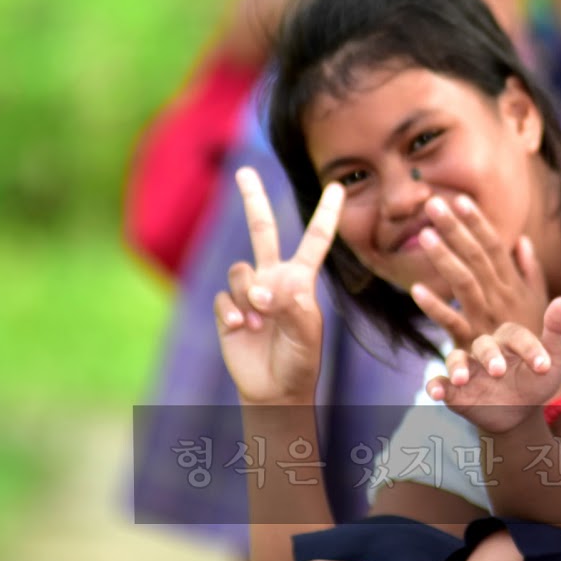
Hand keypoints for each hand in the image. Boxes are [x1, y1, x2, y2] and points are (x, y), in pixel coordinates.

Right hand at [214, 167, 341, 405]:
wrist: (274, 389)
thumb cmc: (300, 360)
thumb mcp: (307, 333)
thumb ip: (292, 306)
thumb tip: (266, 288)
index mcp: (301, 279)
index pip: (316, 240)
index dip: (326, 214)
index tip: (337, 187)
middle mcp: (273, 278)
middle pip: (262, 231)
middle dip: (253, 201)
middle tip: (245, 171)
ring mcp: (249, 292)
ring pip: (239, 271)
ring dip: (247, 295)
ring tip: (259, 321)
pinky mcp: (227, 308)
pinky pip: (222, 297)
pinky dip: (231, 311)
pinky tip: (240, 328)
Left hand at [410, 194, 548, 349]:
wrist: (534, 389)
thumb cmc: (534, 344)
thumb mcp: (537, 304)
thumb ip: (529, 271)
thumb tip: (523, 241)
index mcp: (513, 285)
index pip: (494, 246)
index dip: (477, 221)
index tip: (459, 198)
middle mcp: (501, 297)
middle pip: (476, 256)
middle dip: (456, 228)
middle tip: (432, 203)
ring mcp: (488, 319)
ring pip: (465, 282)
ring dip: (445, 258)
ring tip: (425, 235)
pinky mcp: (475, 343)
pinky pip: (453, 323)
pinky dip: (435, 307)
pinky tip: (415, 290)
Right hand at [427, 297, 560, 433]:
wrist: (522, 411)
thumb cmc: (537, 379)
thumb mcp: (554, 359)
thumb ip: (558, 331)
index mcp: (511, 337)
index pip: (517, 336)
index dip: (530, 349)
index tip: (542, 366)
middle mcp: (486, 348)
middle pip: (484, 345)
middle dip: (489, 356)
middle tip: (499, 371)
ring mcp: (468, 367)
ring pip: (456, 359)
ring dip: (457, 367)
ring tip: (460, 379)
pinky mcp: (454, 388)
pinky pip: (439, 383)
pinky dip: (435, 386)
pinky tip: (435, 393)